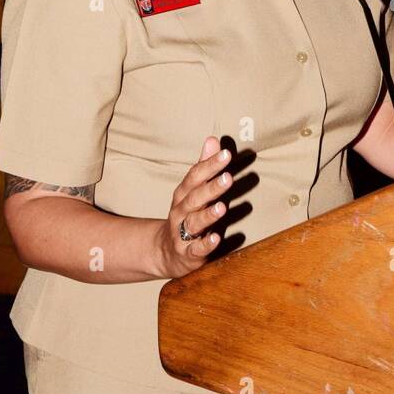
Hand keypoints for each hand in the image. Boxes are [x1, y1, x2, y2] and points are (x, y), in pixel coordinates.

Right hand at [154, 136, 231, 278]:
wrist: (165, 252)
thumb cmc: (186, 214)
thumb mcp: (192, 190)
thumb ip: (204, 166)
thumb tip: (213, 140)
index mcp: (183, 194)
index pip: (195, 177)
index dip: (209, 165)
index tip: (226, 153)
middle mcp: (180, 212)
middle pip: (195, 198)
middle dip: (211, 188)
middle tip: (228, 177)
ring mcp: (182, 233)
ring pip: (194, 223)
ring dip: (208, 215)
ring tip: (222, 207)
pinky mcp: (188, 253)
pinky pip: (196, 249)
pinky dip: (205, 244)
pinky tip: (216, 238)